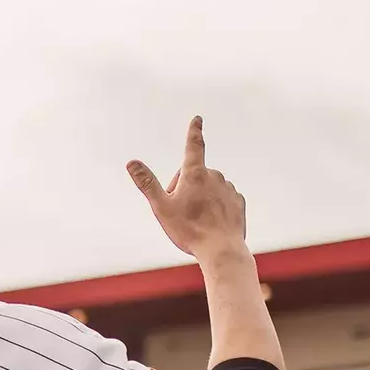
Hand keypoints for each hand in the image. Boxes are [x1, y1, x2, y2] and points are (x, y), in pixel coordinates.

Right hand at [127, 117, 247, 261]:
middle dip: (185, 187)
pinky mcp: (238, 202)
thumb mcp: (161, 207)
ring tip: (196, 221)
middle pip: (195, 174)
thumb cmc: (189, 230)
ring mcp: (229, 189)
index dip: (194, 131)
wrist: (221, 250)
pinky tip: (211, 223)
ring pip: (210, 187)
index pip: (194, 146)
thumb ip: (147, 183)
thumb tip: (131, 162)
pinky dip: (216, 207)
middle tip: (179, 212)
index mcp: (195, 174)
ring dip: (201, 198)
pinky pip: (223, 199)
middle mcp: (215, 176)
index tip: (198, 119)